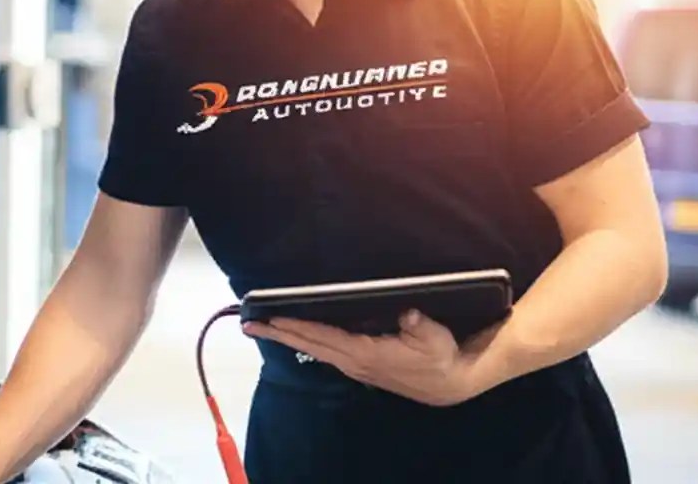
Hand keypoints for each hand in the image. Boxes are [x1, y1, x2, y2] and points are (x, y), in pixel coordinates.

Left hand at [242, 309, 487, 406]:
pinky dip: (307, 341)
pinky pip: (325, 351)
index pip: (321, 336)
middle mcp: (353, 361)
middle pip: (308, 343)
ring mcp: (354, 366)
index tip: (270, 319)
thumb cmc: (441, 357)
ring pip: (314, 348)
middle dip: (278, 333)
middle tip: (248, 324)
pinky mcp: (360, 366)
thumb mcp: (434, 337)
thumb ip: (418, 324)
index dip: (295, 326)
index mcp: (364, 352)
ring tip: (265, 327)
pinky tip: (297, 334)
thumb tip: (407, 313)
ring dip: (289, 337)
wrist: (449, 384)